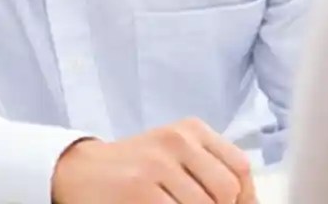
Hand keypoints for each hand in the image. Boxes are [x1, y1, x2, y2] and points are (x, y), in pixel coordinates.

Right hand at [51, 118, 256, 203]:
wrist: (79, 171)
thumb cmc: (132, 168)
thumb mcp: (173, 155)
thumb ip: (209, 169)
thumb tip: (249, 201)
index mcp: (190, 130)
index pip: (240, 167)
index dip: (246, 198)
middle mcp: (176, 141)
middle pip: (227, 190)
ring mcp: (156, 165)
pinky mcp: (139, 190)